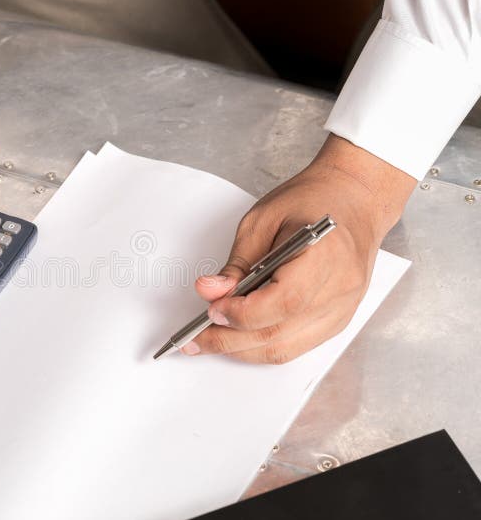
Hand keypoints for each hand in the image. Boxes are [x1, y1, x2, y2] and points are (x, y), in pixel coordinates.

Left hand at [184, 134, 416, 362]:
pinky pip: (295, 347)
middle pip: (278, 333)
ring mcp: (342, 309)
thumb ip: (237, 262)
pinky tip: (239, 338)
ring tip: (210, 340)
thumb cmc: (310, 201)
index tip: (211, 310)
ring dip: (242, 350)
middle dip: (228, 340)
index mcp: (324, 255)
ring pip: (284, 349)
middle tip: (195, 338)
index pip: (282, 301)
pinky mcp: (337, 320)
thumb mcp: (261, 220)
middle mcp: (340, 289)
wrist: (354, 199)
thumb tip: (211, 292)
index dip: (241, 313)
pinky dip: (262, 347)